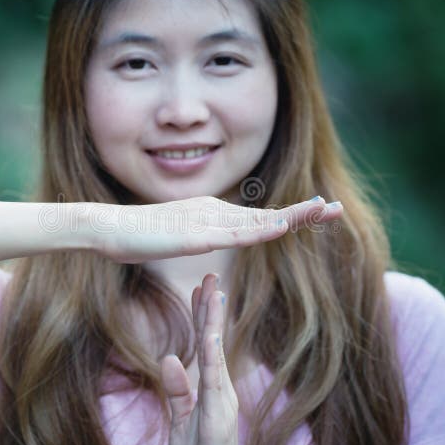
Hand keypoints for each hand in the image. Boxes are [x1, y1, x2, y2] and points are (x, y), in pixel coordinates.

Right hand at [91, 196, 341, 263]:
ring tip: (322, 210)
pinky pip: (232, 234)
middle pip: (268, 213)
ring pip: (258, 220)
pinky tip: (280, 228)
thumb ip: (200, 234)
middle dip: (304, 212)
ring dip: (292, 216)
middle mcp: (216, 211)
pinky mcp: (193, 235)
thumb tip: (217, 237)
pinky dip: (259, 230)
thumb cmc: (138, 236)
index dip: (292, 215)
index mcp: (215, 213)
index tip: (319, 212)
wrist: (108, 229)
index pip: (261, 216)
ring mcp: (206, 221)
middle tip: (337, 208)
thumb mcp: (179, 235)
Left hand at [160, 273, 238, 444]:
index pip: (208, 345)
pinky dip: (213, 357)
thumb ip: (177, 390)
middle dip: (212, 308)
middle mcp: (222, 392)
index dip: (203, 316)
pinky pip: (215, 384)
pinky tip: (211, 335)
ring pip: (218, 355)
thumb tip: (169, 356)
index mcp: (214, 390)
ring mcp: (222, 404)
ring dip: (214, 323)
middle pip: (215, 342)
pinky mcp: (217, 419)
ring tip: (213, 293)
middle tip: (210, 275)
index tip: (200, 287)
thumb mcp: (182, 421)